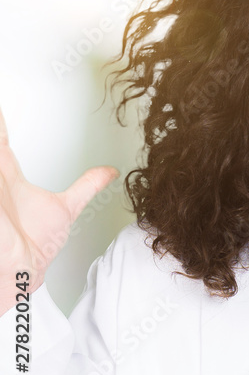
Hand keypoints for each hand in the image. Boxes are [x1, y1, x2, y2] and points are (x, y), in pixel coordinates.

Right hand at [0, 105, 117, 306]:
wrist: (19, 276)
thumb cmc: (33, 247)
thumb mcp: (65, 208)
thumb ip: (86, 186)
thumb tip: (111, 171)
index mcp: (7, 177)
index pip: (1, 139)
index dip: (3, 122)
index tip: (5, 99)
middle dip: (1, 128)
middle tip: (3, 108)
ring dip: (0, 139)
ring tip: (2, 125)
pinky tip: (0, 133)